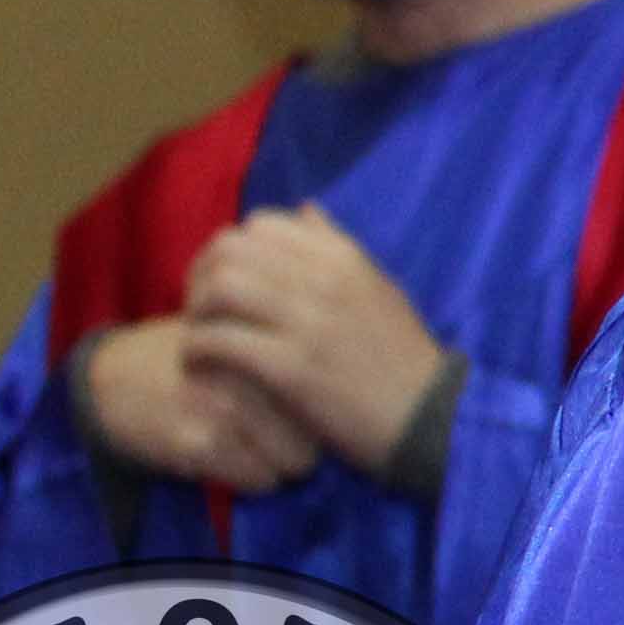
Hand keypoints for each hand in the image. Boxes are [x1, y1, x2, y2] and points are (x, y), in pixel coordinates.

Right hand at [75, 315, 320, 493]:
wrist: (115, 379)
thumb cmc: (195, 359)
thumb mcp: (245, 339)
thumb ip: (292, 355)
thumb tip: (350, 400)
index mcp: (268, 339)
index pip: (333, 394)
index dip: (326, 412)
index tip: (312, 414)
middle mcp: (251, 369)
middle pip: (321, 430)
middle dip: (309, 442)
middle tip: (282, 438)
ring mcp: (224, 405)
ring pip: (294, 461)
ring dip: (281, 465)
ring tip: (254, 447)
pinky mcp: (198, 442)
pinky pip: (258, 480)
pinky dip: (253, 479)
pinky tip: (230, 460)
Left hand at [179, 206, 452, 475]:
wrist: (427, 414)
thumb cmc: (399, 354)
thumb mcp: (378, 287)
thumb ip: (338, 248)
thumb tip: (304, 210)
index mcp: (344, 257)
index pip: (262, 225)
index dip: (229, 250)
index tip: (224, 282)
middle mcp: (325, 279)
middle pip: (230, 250)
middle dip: (200, 278)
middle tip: (200, 312)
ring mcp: (308, 322)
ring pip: (220, 288)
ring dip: (196, 314)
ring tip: (198, 339)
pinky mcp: (292, 367)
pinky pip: (221, 341)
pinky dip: (198, 352)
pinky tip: (201, 368)